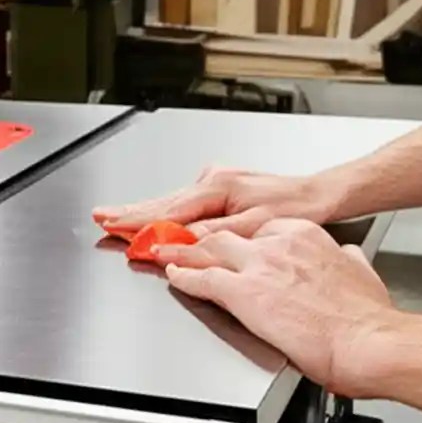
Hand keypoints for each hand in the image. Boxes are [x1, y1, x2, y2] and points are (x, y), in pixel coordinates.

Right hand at [92, 168, 340, 238]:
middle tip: (101, 215)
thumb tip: (179, 243)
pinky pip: (184, 203)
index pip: (168, 211)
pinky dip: (164, 210)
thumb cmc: (295, 208)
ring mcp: (216, 182)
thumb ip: (213, 235)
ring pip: (171, 201)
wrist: (320, 194)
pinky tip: (151, 214)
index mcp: (218, 186)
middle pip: (163, 202)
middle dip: (131, 211)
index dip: (139, 222)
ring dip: (144, 211)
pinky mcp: (221, 188)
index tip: (116, 228)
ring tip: (116, 215)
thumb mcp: (254, 227)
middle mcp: (213, 179)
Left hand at [155, 219, 398, 397]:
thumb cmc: (366, 318)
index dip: (239, 239)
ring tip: (165, 253)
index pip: (258, 231)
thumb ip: (346, 260)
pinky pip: (203, 279)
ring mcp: (259, 265)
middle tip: (183, 241)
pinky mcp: (244, 292)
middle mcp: (278, 243)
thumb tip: (346, 258)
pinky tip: (174, 276)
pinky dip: (184, 277)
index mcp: (304, 235)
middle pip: (228, 235)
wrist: (367, 342)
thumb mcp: (361, 271)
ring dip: (183, 253)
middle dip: (202, 239)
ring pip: (209, 250)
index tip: (230, 244)